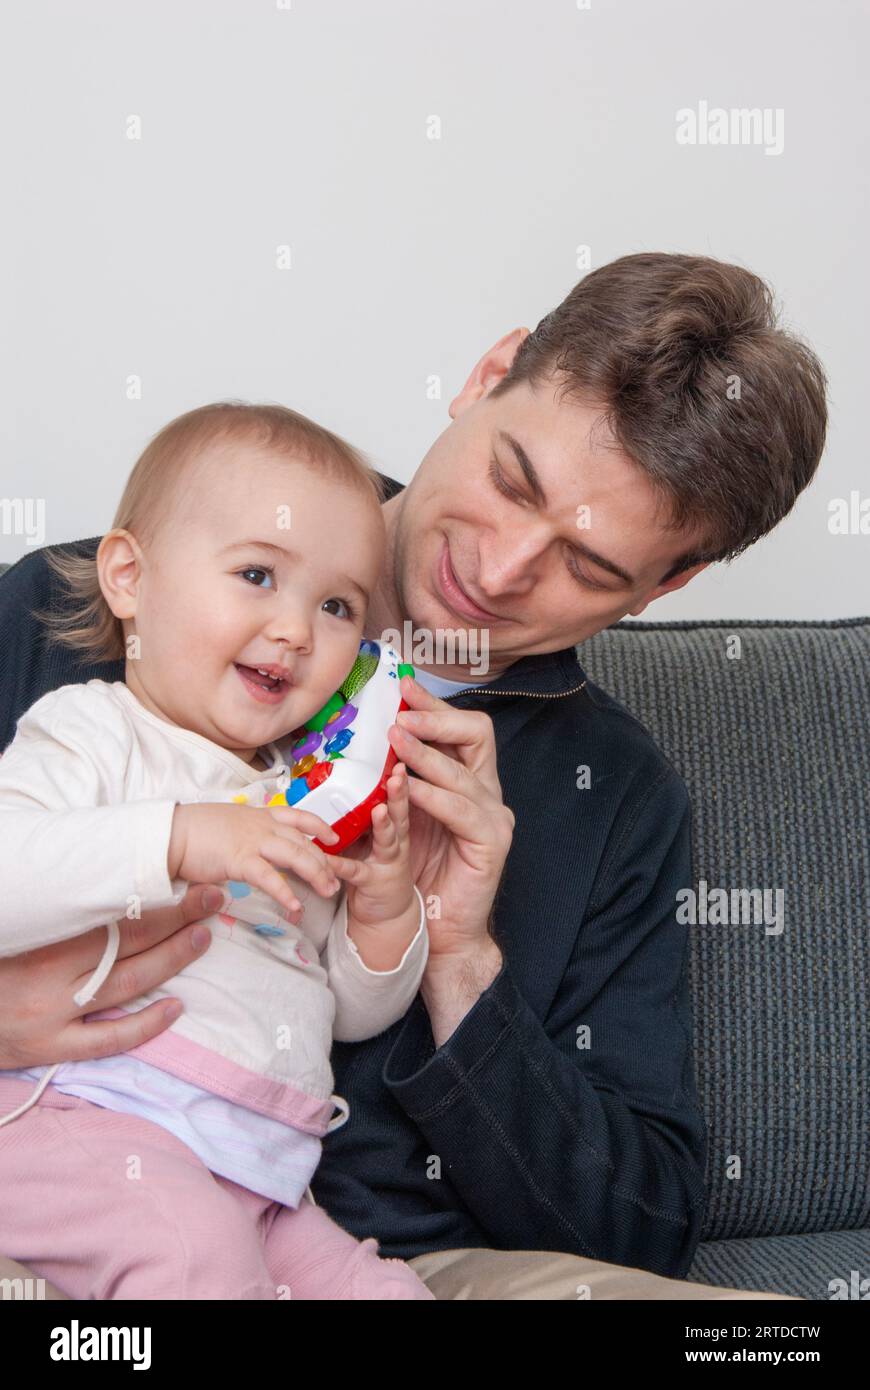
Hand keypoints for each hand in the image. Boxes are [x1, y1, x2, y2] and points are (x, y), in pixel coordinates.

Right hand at [0, 884, 221, 1067]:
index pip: (115, 912)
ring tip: (202, 938)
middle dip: (178, 919)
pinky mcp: (49, 1047)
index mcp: (44, 936)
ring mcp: (52, 1014)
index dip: (159, 896)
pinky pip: (106, 1040)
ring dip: (171, 960)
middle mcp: (51, 974)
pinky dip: (144, 1026)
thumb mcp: (21, 925)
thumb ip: (58, 908)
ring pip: (127, 984)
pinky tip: (176, 1008)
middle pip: (130, 943)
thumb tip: (108, 880)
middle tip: (214, 898)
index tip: (192, 878)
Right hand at [169, 803, 342, 917]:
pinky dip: (285, 893)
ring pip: (296, 855)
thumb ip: (246, 832)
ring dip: (316, 874)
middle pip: (303, 841)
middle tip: (336, 880)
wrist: (169, 833)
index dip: (320, 826)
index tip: (333, 838)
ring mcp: (252, 841)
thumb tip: (253, 845)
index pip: (298, 817)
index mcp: (259, 815)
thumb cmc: (193, 831)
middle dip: (324, 861)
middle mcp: (261, 825)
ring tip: (328, 892)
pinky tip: (295, 907)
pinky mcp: (240, 860)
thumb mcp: (228, 823)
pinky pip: (270, 878)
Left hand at [327, 762, 419, 970]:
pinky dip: (341, 864)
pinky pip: (356, 871)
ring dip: (384, 824)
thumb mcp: (380, 838)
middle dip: (400, 794)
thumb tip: (359, 780)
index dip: (402, 780)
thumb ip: (373, 814)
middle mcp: (398, 842)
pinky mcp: (374, 882)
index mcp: (397, 827)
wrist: (388, 915)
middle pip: (402, 814)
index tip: (402, 758)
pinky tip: (330, 859)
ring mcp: (389, 862)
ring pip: (389, 840)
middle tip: (399, 774)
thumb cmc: (379, 868)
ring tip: (379, 810)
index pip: (401, 799)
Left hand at [369, 675, 514, 965]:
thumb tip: (366, 742)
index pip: (459, 727)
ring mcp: (494, 816)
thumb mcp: (403, 815)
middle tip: (401, 714)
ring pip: (464, 772)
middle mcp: (486, 791)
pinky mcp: (491, 844)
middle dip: (437, 720)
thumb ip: (396, 780)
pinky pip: (462, 812)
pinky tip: (410, 789)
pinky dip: (435, 798)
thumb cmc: (419, 872)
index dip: (433, 705)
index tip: (403, 686)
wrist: (440, 930)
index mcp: (468, 779)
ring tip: (396, 742)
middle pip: (476, 734)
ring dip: (427, 755)